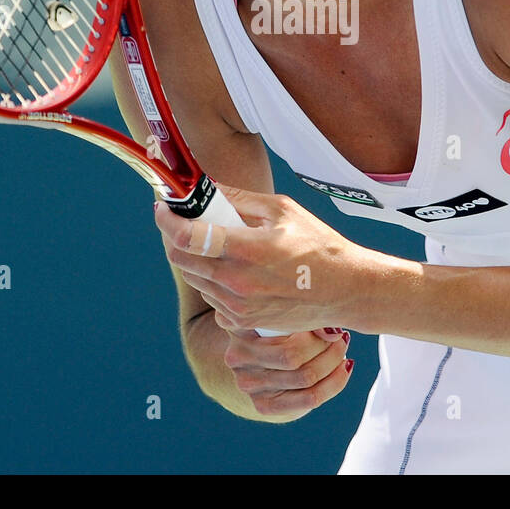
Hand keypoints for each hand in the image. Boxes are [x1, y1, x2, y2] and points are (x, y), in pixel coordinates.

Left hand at [154, 183, 370, 334]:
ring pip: (195, 278)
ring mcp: (238, 307)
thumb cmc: (318, 245)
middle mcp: (237, 282)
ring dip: (197, 259)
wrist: (345, 290)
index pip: (187, 236)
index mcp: (247, 250)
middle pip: (181, 258)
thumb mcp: (281, 210)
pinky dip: (214, 281)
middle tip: (187, 222)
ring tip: (222, 246)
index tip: (164, 207)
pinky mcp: (242, 322)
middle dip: (176, 237)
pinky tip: (238, 271)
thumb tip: (206, 186)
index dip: (167, 219)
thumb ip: (238, 198)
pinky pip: (211, 297)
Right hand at [217, 320, 354, 420]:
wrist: (255, 361)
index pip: (280, 327)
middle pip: (294, 357)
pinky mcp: (264, 406)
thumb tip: (335, 332)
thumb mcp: (280, 316)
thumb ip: (302, 316)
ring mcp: (248, 386)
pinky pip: (310, 398)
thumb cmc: (273, 329)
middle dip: (325, 345)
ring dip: (332, 362)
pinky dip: (334, 383)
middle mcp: (238, 359)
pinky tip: (344, 368)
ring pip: (306, 377)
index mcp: (240, 328)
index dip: (310, 326)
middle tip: (341, 335)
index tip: (329, 315)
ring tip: (341, 349)